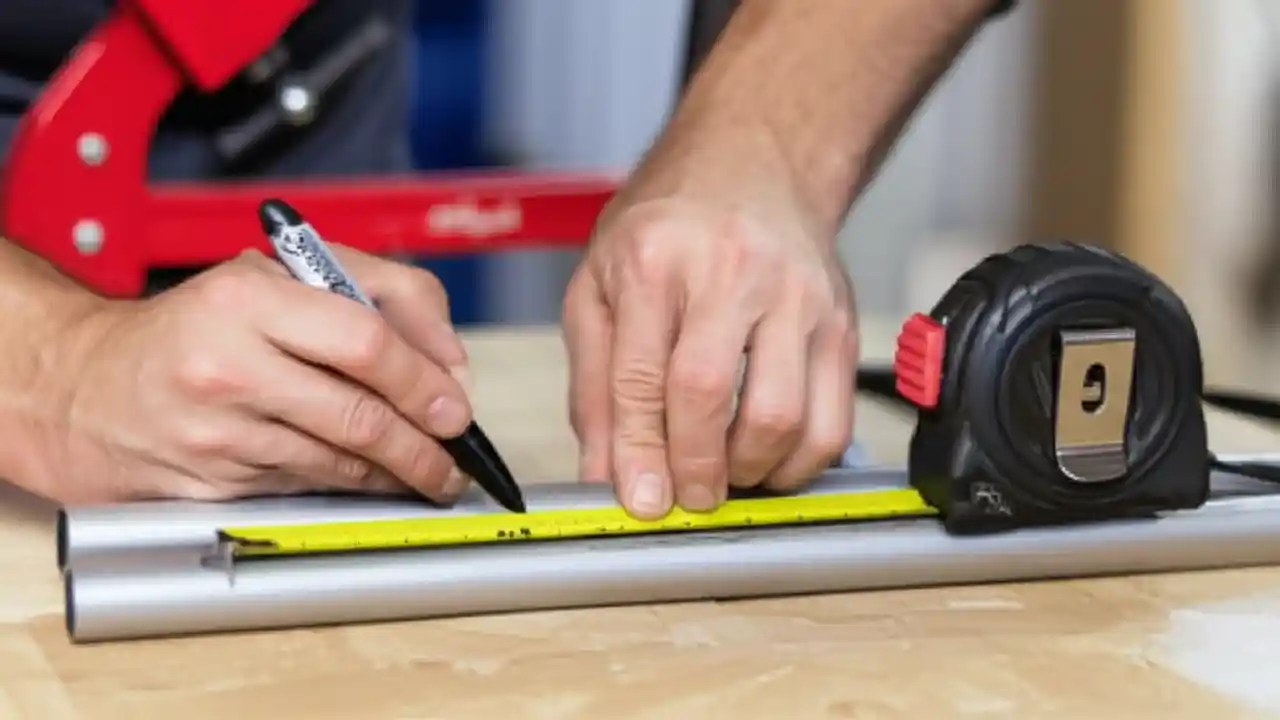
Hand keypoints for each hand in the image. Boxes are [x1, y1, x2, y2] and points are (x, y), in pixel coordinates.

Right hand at [36, 247, 472, 503]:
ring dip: (398, 473)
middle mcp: (228, 367)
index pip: (366, 342)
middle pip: (360, 417)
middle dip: (425, 446)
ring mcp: (216, 434)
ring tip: (427, 472)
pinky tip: (371, 479)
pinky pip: (306, 489)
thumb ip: (379, 294)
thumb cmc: (199, 327)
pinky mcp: (212, 486)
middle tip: (456, 457)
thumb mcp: (280, 276)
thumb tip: (448, 361)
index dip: (424, 379)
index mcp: (248, 300)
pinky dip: (350, 487)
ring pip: (339, 464)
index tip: (457, 407)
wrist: (88, 390)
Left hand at [562, 127, 859, 519]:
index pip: (640, 375)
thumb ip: (596, 382)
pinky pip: (832, 420)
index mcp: (654, 258)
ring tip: (725, 474)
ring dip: (748, 472)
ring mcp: (796, 296)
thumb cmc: (670, 223)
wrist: (755, 161)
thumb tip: (605, 472)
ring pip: (781, 417)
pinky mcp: (841, 322)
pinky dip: (800, 463)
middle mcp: (730, 271)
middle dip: (693, 469)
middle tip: (683, 497)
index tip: (640, 501)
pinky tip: (769, 461)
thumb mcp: (600, 283)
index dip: (638, 451)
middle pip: (710, 396)